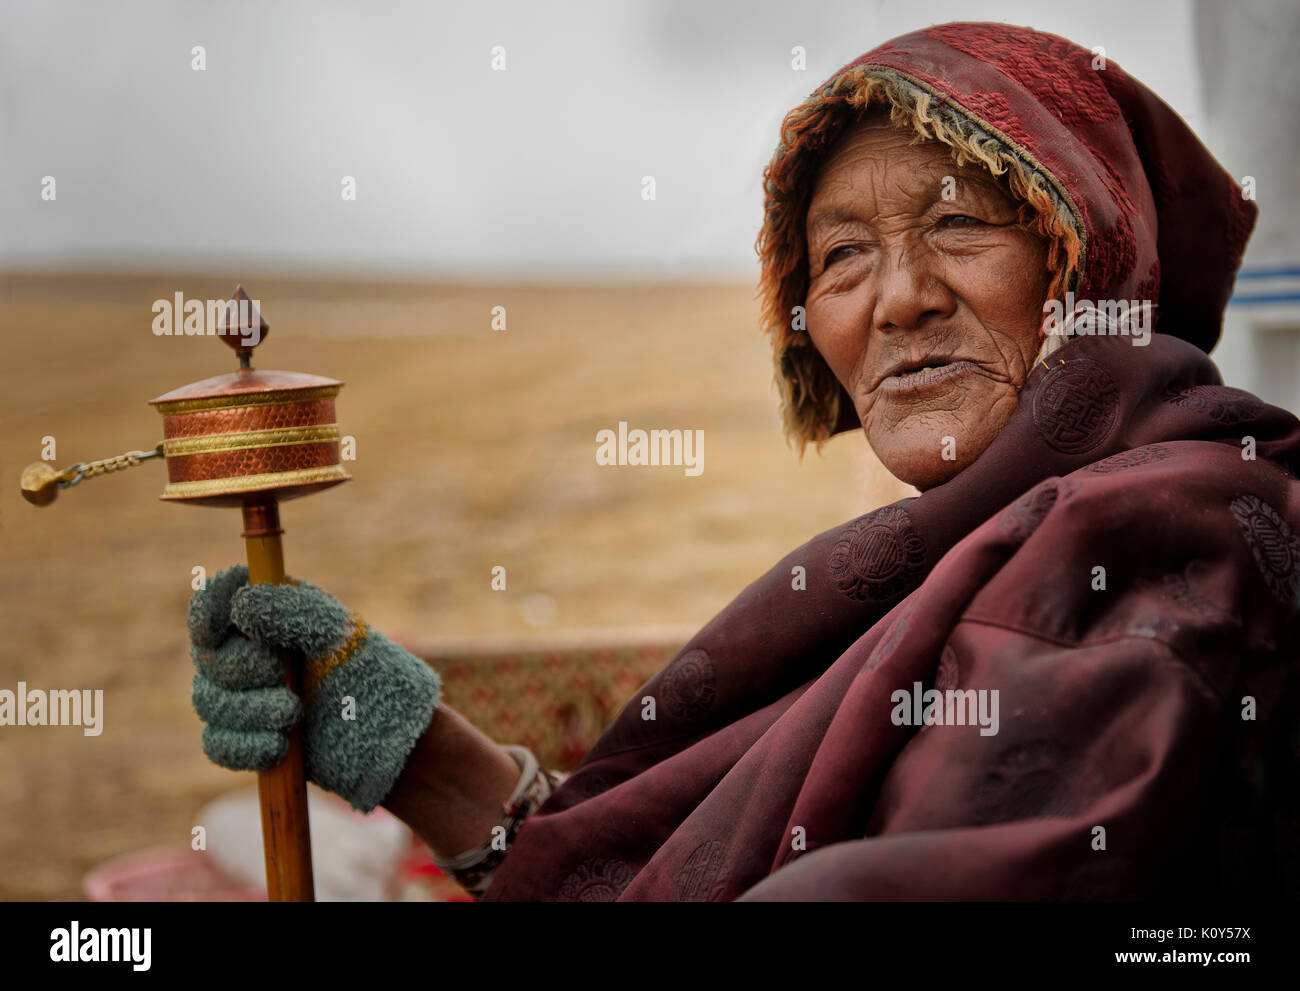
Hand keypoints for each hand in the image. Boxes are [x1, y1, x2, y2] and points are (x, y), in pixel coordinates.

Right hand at [188, 564, 440, 811]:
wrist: (391, 737)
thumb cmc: (372, 675)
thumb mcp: (341, 635)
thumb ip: (294, 612)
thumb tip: (241, 604)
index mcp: (274, 609)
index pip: (219, 596)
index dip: (207, 611)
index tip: (216, 632)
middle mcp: (252, 647)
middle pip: (209, 656)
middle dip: (242, 670)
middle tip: (284, 679)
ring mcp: (246, 693)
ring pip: (209, 702)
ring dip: (248, 711)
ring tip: (292, 714)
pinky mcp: (248, 736)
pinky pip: (218, 744)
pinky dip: (244, 746)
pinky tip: (278, 746)